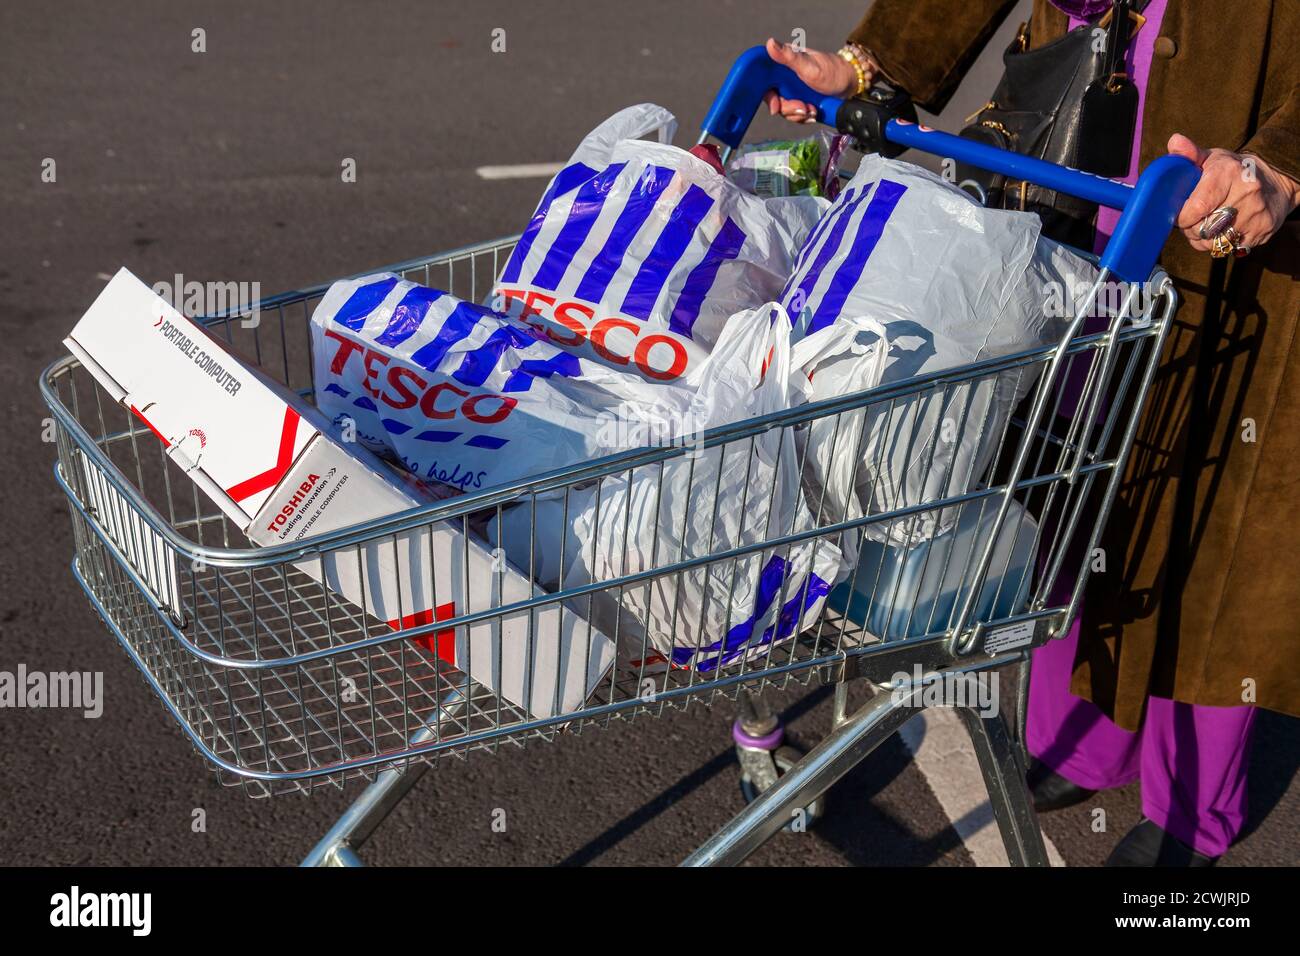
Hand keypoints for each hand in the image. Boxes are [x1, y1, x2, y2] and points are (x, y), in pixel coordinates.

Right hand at [761, 37, 863, 124]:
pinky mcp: (799, 101)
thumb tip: (770, 43)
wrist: (850, 86)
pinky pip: (793, 115)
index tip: (776, 106)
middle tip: (803, 108)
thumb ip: (789, 57)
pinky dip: (803, 117)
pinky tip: (813, 112)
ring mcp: (792, 91)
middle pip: (773, 99)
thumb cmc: (832, 71)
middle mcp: (785, 78)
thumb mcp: (809, 66)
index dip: (767, 96)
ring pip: (783, 109)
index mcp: (783, 65)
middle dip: (787, 109)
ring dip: (797, 114)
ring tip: (812, 109)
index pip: (764, 81)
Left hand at [1168, 133, 1299, 253]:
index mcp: (1229, 173)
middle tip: (1192, 219)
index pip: (1196, 207)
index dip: (1182, 217)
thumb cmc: (1234, 171)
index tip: (1180, 214)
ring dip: (1203, 239)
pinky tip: (1222, 230)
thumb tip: (1174, 141)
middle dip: (1190, 228)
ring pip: (1214, 242)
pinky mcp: (1262, 231)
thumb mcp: (1213, 158)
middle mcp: (1246, 193)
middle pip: (1202, 228)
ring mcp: (1256, 214)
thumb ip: (1189, 153)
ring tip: (1206, 224)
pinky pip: (1228, 248)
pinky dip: (1219, 244)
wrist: (1275, 180)